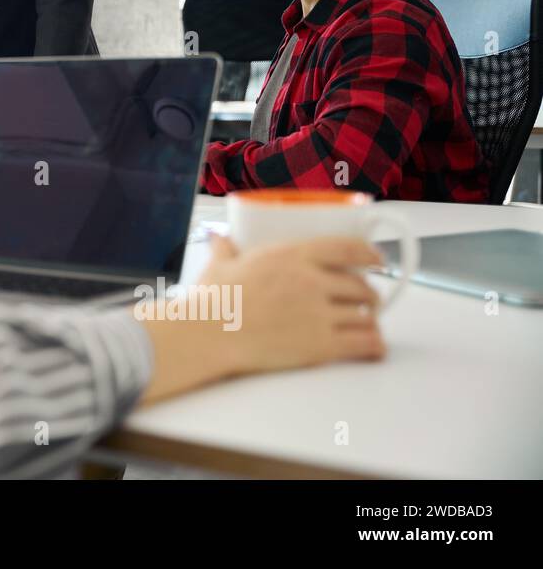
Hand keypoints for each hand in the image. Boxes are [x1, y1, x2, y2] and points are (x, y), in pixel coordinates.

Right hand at [200, 235, 385, 373]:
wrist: (208, 333)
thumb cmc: (212, 299)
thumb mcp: (219, 265)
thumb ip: (225, 249)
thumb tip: (219, 238)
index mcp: (291, 256)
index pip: (346, 248)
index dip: (369, 253)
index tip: (377, 259)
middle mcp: (312, 281)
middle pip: (360, 286)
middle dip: (369, 294)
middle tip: (368, 300)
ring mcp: (319, 314)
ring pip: (365, 315)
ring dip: (371, 320)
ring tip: (368, 325)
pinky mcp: (320, 345)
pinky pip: (363, 342)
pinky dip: (374, 345)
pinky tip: (375, 347)